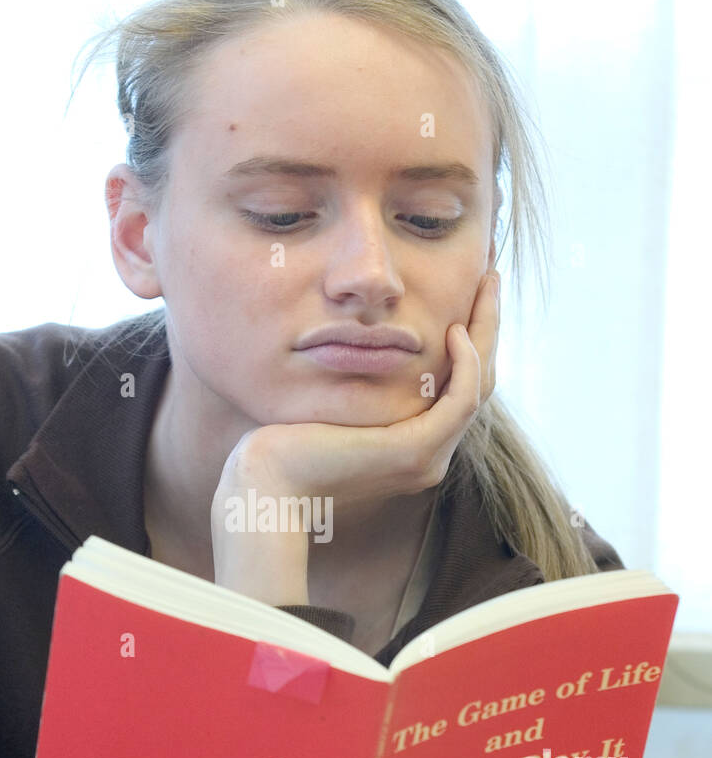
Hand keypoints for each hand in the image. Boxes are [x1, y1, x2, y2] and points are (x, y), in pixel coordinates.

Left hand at [215, 271, 499, 510]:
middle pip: (481, 380)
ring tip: (486, 286)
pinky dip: (467, 363)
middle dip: (489, 324)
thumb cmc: (284, 440)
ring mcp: (427, 457)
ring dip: (487, 332)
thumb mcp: (331, 398)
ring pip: (481, 386)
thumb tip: (359, 334)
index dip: (472, 336)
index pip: (460, 384)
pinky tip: (455, 329)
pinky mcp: (415, 451)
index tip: (470, 289)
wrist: (267, 481)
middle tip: (492, 276)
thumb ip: (356, 376)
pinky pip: (462, 400)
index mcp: (413, 444)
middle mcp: (429, 455)